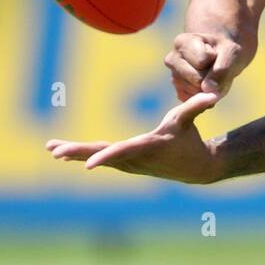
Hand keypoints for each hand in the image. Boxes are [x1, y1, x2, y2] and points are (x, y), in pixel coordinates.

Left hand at [46, 92, 221, 183]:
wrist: (196, 168)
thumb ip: (197, 106)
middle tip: (54, 151)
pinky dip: (81, 153)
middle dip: (78, 152)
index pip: (122, 152)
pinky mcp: (124, 163)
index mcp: (147, 147)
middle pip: (101, 154)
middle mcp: (133, 158)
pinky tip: (63, 152)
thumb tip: (212, 95)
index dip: (105, 156)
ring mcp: (127, 163)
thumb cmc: (191, 139)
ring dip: (73, 152)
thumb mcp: (191, 120)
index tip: (87, 166)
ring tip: (51, 148)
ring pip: (96, 155)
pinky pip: (98, 156)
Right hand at [164, 32, 248, 100]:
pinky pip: (196, 103)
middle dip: (212, 77)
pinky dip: (207, 97)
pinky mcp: (180, 92)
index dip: (214, 59)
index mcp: (181, 42)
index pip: (201, 61)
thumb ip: (222, 69)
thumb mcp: (231, 53)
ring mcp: (174, 78)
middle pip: (197, 80)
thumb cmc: (226, 49)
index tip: (215, 53)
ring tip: (212, 75)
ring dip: (210, 88)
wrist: (223, 55)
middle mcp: (172, 60)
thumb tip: (207, 90)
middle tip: (215, 66)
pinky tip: (209, 85)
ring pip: (196, 93)